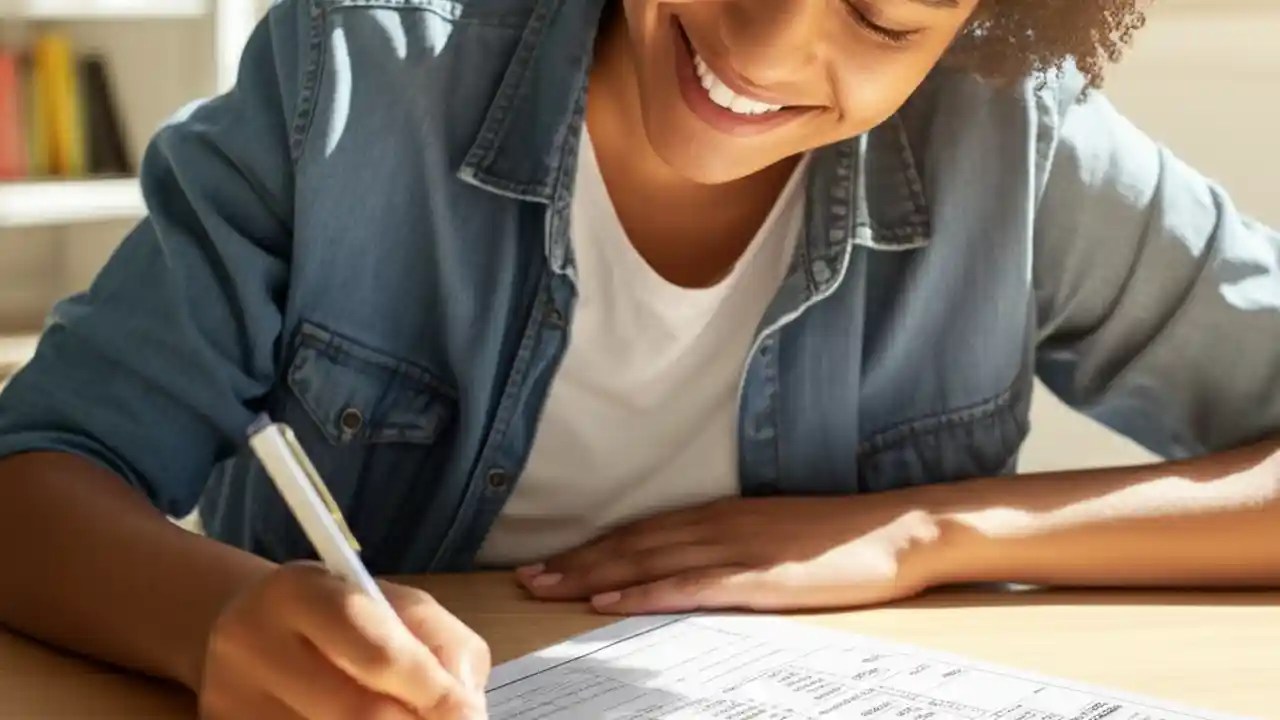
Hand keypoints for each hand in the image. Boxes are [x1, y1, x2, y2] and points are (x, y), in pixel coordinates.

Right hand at [200, 563, 489, 718]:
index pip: (376, 650)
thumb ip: (440, 645)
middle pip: (357, 713)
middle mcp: (251, 645)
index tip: (467, 713)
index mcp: (298, 591)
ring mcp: (231, 702)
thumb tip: (463, 708)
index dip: (430, 690)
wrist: (252, 632)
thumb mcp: (397, 607)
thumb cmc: (344, 617)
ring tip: (405, 718)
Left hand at [516, 495, 947, 614]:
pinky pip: (691, 586)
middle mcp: (718, 526)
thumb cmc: (839, 538)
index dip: (591, 549)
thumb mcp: (774, 536)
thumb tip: (688, 566)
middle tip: (525, 580)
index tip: (547, 563)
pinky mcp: (760, 578)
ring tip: (547, 589)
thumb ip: (730, 547)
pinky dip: (646, 591)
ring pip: (649, 560)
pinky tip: (613, 600)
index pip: (640, 532)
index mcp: (720, 517)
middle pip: (632, 544)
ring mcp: (737, 550)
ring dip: (593, 575)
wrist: (899, 530)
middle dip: (575, 563)